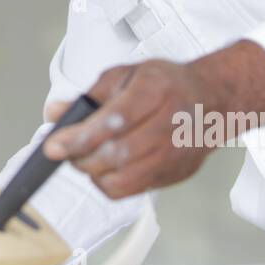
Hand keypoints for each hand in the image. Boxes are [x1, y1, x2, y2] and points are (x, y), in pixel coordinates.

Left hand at [42, 40, 264, 198]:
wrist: (212, 100)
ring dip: (93, 172)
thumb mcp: (126, 75)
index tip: (53, 146)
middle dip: (81, 157)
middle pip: (117, 154)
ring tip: (85, 156)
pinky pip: (132, 190)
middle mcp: (169, 124)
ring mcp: (175, 154)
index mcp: (155, 91)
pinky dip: (109, 183)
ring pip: (123, 178)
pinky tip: (105, 167)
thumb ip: (89, 96)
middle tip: (64, 150)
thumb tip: (55, 114)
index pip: (114, 121)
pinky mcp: (175, 174)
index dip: (80, 137)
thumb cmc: (165, 84)